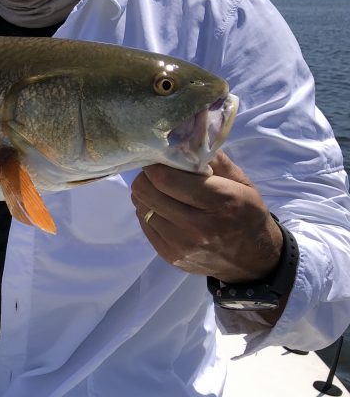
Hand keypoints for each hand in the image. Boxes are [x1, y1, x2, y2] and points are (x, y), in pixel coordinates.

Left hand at [131, 151, 282, 283]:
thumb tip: (186, 135)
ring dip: (146, 194)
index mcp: (220, 201)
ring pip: (142, 206)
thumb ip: (213, 158)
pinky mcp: (171, 256)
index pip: (165, 178)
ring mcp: (181, 244)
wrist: (254, 261)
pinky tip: (162, 207)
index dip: (155, 163)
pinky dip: (148, 211)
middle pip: (147, 191)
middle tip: (156, 172)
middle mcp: (198, 225)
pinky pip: (144, 224)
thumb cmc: (247, 214)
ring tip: (160, 190)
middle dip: (147, 176)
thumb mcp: (241, 182)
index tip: (157, 157)